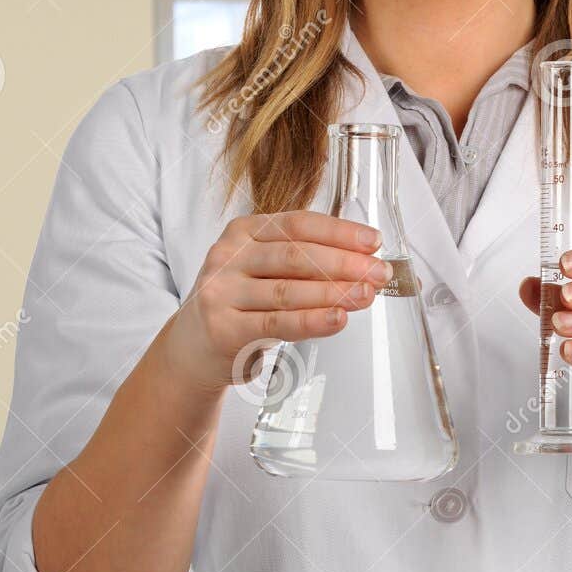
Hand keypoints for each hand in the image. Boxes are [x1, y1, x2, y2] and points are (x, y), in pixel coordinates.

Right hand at [162, 210, 391, 395]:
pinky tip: (338, 319)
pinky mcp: (224, 328)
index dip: (340, 232)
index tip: (373, 242)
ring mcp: (223, 291)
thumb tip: (364, 260)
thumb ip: (304, 261)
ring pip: (288, 289)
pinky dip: (312, 321)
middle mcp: (229, 255)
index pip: (298, 224)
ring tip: (366, 295)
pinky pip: (277, 323)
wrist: (192, 347)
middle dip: (345, 263)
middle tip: (379, 273)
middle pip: (296, 255)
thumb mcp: (263, 269)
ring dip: (334, 292)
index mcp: (244, 231)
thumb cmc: (239, 303)